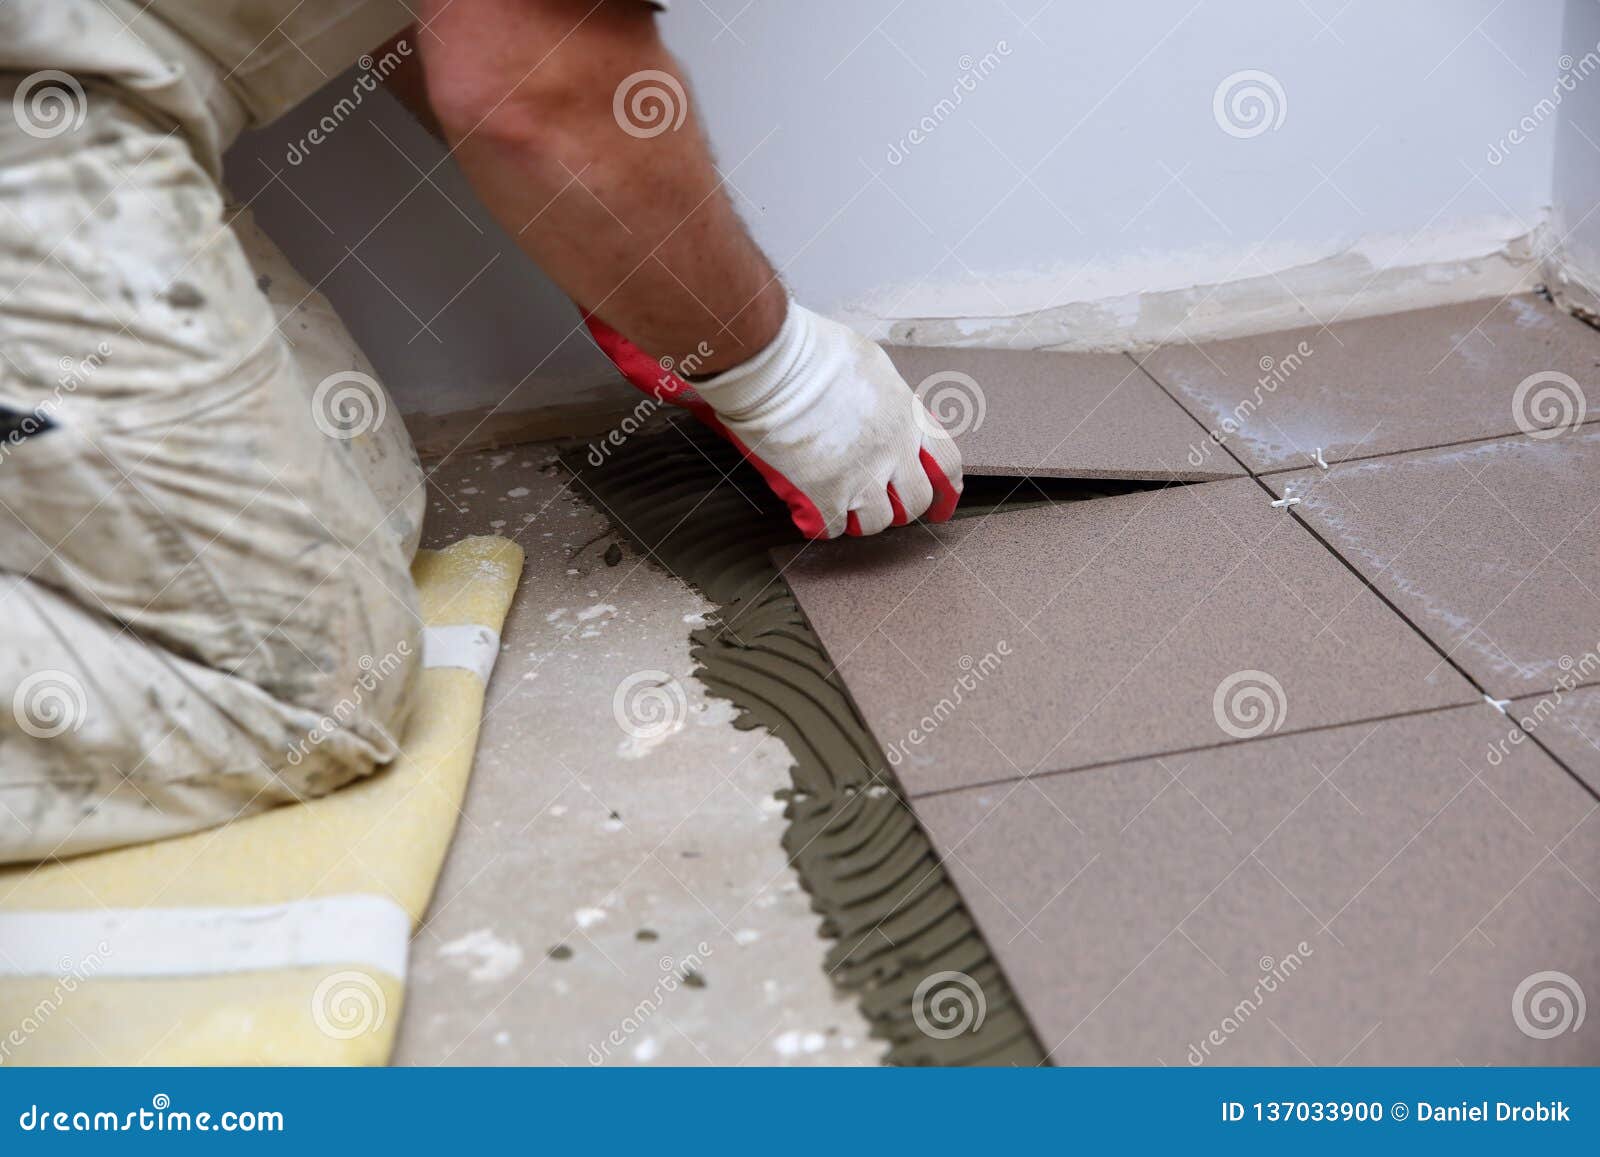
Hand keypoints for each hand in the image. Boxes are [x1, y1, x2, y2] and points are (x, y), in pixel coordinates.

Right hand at [586, 300, 962, 538]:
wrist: (776, 367)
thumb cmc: (815, 352)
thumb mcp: (871, 363)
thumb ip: (886, 396)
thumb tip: (881, 407)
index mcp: (907, 417)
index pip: (946, 463)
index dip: (946, 489)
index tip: (941, 504)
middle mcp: (892, 451)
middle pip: (916, 501)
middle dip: (904, 509)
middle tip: (888, 511)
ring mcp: (861, 476)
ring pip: (878, 521)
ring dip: (863, 518)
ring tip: (843, 507)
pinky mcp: (825, 495)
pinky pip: (834, 528)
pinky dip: (822, 523)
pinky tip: (808, 509)